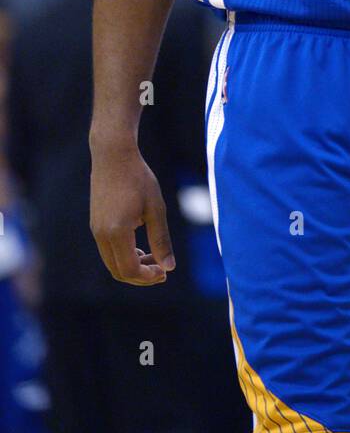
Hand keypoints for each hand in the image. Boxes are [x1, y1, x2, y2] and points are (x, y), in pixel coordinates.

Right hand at [90, 137, 174, 285]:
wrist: (113, 156)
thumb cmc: (139, 178)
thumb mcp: (155, 209)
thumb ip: (161, 240)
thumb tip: (169, 268)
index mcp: (117, 232)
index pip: (129, 270)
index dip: (147, 277)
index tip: (165, 273)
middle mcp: (102, 235)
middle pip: (118, 271)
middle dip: (141, 276)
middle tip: (163, 271)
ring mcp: (96, 230)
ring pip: (112, 263)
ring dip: (133, 266)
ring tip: (155, 258)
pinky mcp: (96, 224)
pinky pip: (108, 251)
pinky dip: (125, 256)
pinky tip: (141, 248)